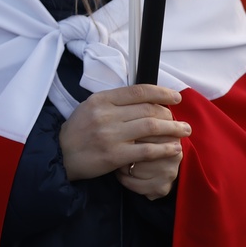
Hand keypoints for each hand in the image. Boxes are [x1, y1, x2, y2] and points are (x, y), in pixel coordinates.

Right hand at [59, 85, 188, 194]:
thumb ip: (114, 102)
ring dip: (173, 129)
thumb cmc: (79, 130)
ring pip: (151, 127)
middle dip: (169, 114)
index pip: (137, 91)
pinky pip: (147, 150)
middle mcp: (106, 114)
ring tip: (184, 131)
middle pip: (148, 109)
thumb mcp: (90, 107)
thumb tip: (145, 98)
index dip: (161, 93)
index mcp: (100, 99)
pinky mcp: (115, 155)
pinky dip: (165, 149)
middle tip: (180, 120)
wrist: (61, 154)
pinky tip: (174, 148)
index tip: (175, 97)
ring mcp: (110, 135)